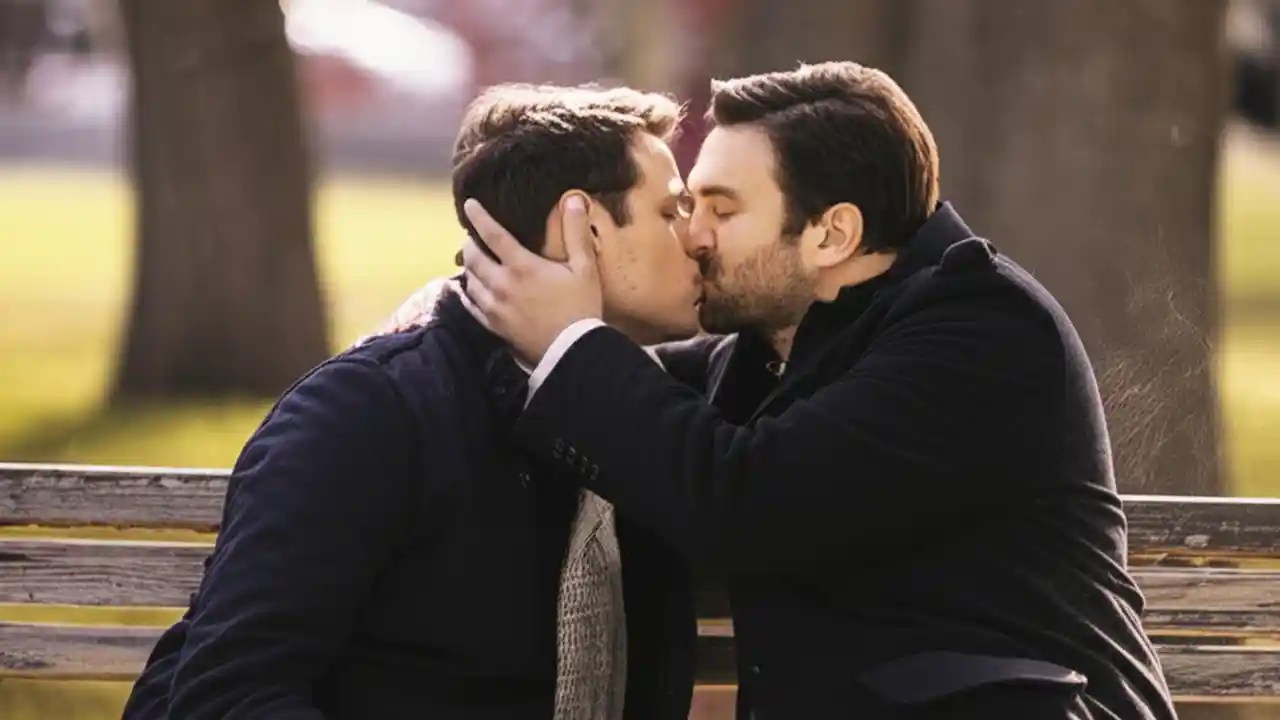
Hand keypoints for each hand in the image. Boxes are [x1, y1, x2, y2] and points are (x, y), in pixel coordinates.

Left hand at [460, 195, 602, 363]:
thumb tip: (574, 199)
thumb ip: (576, 233)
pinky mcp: (493, 325)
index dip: (479, 217)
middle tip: (473, 237)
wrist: (572, 352)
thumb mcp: (585, 268)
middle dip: (470, 243)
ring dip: (469, 267)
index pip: (492, 235)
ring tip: (474, 260)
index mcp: (522, 266)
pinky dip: (468, 292)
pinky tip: (472, 289)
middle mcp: (501, 284)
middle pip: (473, 257)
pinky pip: (471, 305)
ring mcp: (494, 307)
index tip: (470, 204)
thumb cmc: (581, 307)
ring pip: (469, 280)